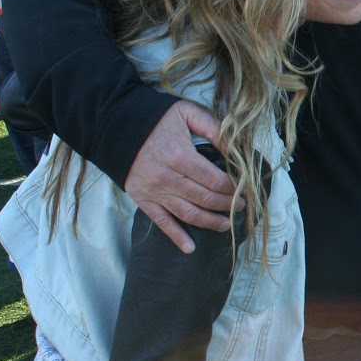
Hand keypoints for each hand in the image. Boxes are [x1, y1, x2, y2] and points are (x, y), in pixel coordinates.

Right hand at [123, 103, 237, 253]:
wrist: (116, 125)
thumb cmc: (156, 118)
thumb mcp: (187, 112)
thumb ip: (213, 129)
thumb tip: (236, 148)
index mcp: (180, 156)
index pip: (216, 181)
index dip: (234, 187)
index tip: (244, 189)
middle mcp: (167, 178)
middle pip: (206, 199)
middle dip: (228, 205)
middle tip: (240, 206)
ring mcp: (154, 191)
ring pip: (189, 214)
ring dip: (211, 222)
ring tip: (227, 225)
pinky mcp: (143, 200)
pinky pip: (162, 222)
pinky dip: (176, 237)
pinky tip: (190, 248)